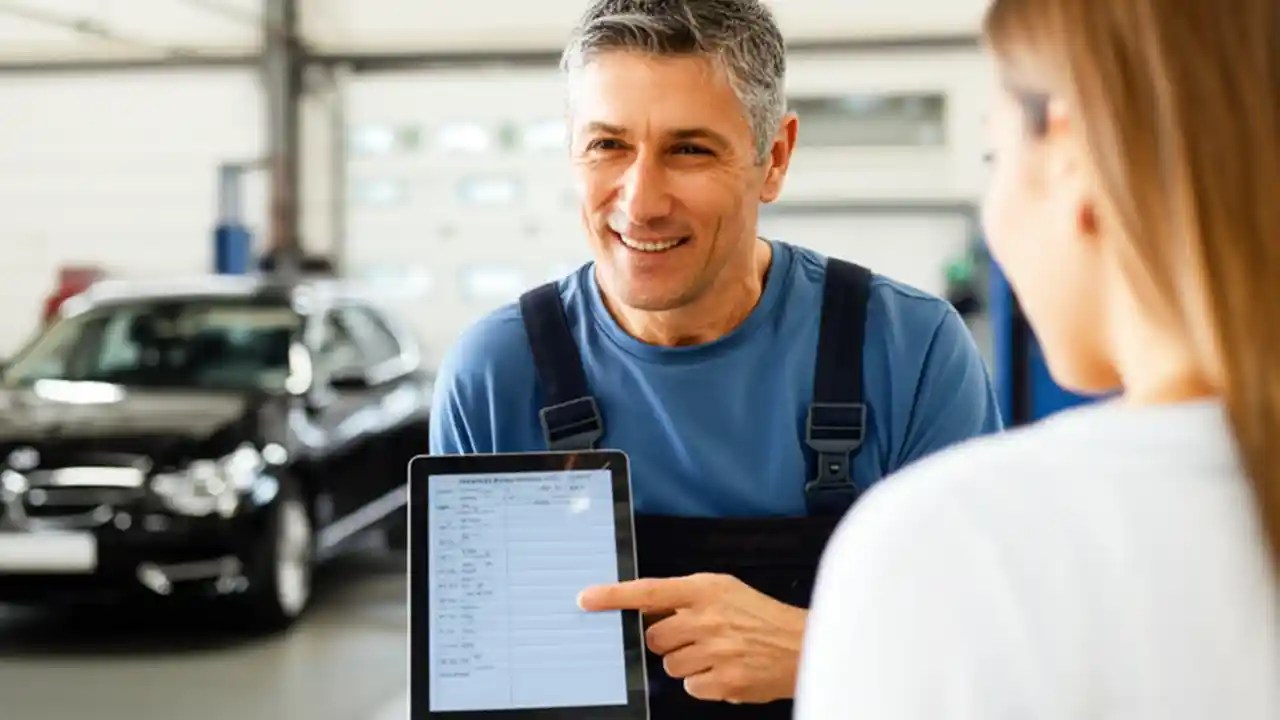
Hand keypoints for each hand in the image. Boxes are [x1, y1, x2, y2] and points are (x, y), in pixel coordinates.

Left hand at [578, 573, 806, 703]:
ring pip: (669, 664)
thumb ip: (686, 596)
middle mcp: (708, 618)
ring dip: (687, 663)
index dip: (613, 596)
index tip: (586, 599)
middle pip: (655, 636)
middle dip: (668, 640)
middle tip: (695, 637)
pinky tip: (724, 671)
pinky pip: (690, 687)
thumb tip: (645, 606)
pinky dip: (703, 683)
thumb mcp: (724, 591)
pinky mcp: (725, 681)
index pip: (648, 591)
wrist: (802, 645)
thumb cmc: (761, 617)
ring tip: (716, 654)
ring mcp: (716, 651)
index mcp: (705, 590)